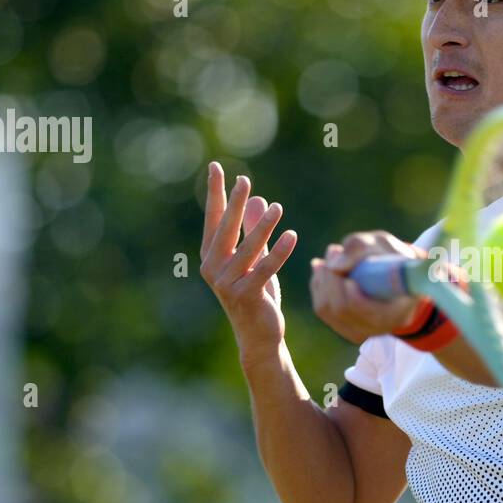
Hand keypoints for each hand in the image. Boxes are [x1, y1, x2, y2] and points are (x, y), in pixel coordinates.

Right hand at [200, 163, 297, 356]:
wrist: (258, 334)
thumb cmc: (255, 293)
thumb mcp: (254, 258)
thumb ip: (253, 230)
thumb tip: (259, 198)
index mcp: (211, 256)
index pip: (214, 218)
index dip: (216, 193)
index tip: (217, 167)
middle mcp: (213, 268)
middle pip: (225, 229)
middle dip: (235, 204)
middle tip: (244, 180)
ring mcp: (227, 284)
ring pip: (247, 249)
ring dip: (262, 227)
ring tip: (277, 207)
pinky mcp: (246, 296)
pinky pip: (264, 269)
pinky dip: (278, 252)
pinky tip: (291, 235)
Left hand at [309, 231, 423, 344]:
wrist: (400, 274)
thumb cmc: (393, 258)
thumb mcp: (383, 244)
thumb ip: (360, 247)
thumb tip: (334, 265)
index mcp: (398, 311)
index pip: (367, 311)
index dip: (351, 293)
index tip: (344, 266)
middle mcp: (379, 328)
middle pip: (341, 309)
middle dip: (331, 277)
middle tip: (334, 250)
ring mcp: (361, 331)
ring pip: (326, 309)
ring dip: (323, 279)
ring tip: (331, 257)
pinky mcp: (345, 328)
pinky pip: (322, 309)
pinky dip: (319, 286)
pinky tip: (324, 270)